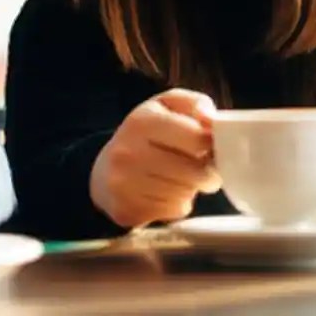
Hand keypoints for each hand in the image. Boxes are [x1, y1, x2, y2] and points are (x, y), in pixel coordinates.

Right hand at [91, 89, 221, 227]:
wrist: (105, 171)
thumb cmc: (146, 135)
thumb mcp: (167, 106)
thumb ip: (195, 104)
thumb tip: (210, 120)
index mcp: (141, 121)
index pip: (197, 138)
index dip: (210, 144)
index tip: (207, 146)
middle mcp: (127, 152)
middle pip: (196, 172)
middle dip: (206, 173)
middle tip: (201, 168)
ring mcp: (123, 184)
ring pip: (186, 194)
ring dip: (191, 189)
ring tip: (180, 178)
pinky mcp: (126, 210)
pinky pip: (173, 212)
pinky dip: (177, 205)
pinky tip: (165, 194)